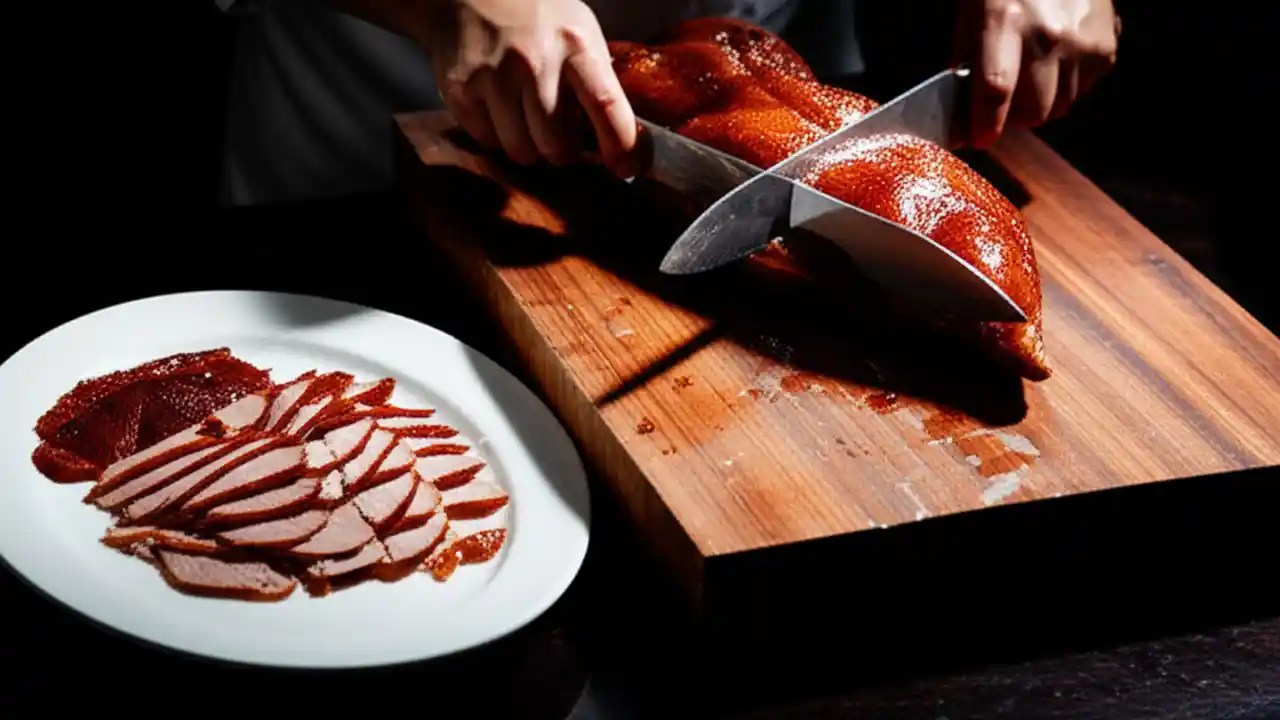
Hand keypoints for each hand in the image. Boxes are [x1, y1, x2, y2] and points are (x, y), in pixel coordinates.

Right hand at [422, 0, 638, 175]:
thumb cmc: (534, 16)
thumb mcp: (578, 32)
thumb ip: (595, 80)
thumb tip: (617, 138)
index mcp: (575, 45)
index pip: (605, 105)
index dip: (621, 146)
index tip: (626, 167)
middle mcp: (535, 62)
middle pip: (557, 145)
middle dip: (560, 149)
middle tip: (555, 130)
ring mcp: (494, 77)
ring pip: (521, 151)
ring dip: (527, 145)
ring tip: (524, 117)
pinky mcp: (461, 91)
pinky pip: (487, 141)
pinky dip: (495, 134)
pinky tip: (497, 106)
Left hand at [955, 0, 1119, 146]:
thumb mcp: (973, 5)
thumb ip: (966, 51)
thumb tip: (963, 98)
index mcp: (1006, 21)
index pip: (995, 90)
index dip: (984, 124)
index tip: (977, 139)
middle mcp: (1048, 35)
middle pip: (1033, 110)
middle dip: (1013, 119)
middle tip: (1002, 109)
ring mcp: (1082, 42)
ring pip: (1060, 106)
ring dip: (1041, 103)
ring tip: (1029, 81)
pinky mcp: (1106, 46)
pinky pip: (1084, 89)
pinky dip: (1067, 87)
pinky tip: (1055, 65)